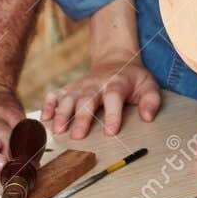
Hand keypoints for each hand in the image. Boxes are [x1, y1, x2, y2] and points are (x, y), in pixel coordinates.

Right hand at [40, 58, 161, 138]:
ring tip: (58, 131)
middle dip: (81, 118)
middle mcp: (95, 84)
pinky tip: (45, 119)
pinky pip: (54, 94)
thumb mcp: (148, 85)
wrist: (115, 61)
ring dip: (62, 114)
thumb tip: (148, 117)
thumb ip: (151, 100)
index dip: (112, 114)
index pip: (114, 97)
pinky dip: (47, 105)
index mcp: (116, 83)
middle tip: (77, 136)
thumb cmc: (132, 79)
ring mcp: (80, 86)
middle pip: (87, 99)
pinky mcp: (69, 88)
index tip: (110, 132)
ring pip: (68, 98)